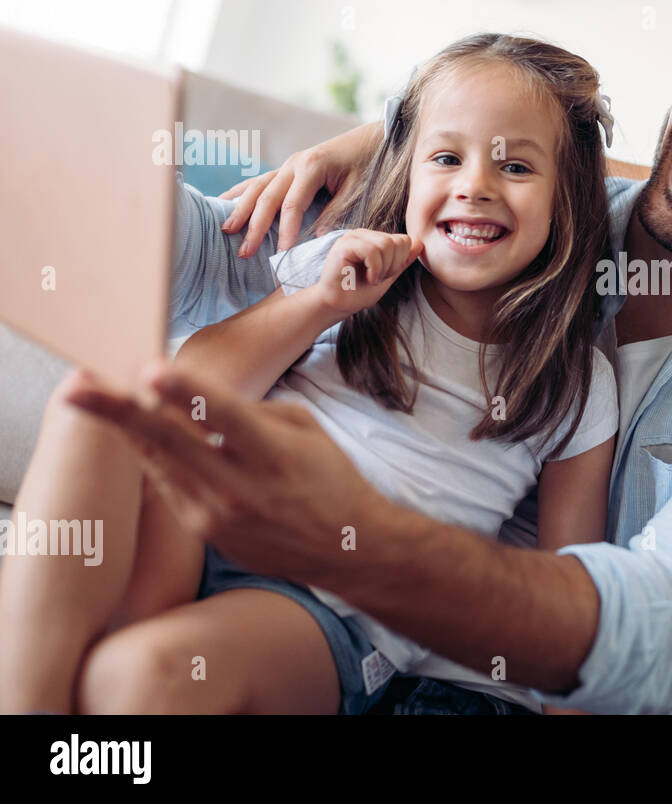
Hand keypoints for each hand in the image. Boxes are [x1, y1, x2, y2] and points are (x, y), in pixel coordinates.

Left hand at [62, 362, 386, 583]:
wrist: (346, 551)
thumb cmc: (331, 480)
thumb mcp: (306, 431)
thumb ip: (253, 412)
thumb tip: (200, 401)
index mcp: (273, 456)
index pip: (223, 417)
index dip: (186, 392)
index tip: (151, 369)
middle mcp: (238, 490)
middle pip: (168, 442)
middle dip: (117, 410)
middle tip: (75, 385)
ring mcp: (215, 516)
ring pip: (157, 461)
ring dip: (122, 427)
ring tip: (85, 396)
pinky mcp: (202, 533)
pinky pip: (169, 483)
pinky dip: (153, 453)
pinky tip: (136, 429)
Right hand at [218, 121, 382, 256]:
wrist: (370, 140)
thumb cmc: (367, 165)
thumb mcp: (358, 189)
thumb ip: (336, 211)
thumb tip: (317, 238)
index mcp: (312, 167)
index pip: (292, 204)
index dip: (286, 230)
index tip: (282, 253)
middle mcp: (294, 164)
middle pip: (267, 197)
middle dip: (255, 226)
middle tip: (244, 252)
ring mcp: (287, 165)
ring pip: (256, 187)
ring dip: (240, 210)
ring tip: (226, 231)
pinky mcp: (286, 168)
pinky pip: (258, 181)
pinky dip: (240, 193)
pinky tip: (223, 203)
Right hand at [316, 230, 422, 315]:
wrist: (336, 305)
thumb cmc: (358, 292)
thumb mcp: (388, 276)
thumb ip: (402, 260)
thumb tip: (420, 243)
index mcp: (373, 238)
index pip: (403, 240)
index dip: (400, 261)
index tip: (385, 275)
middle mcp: (363, 234)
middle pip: (397, 241)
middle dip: (393, 266)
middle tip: (377, 278)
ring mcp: (352, 237)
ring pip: (386, 245)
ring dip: (383, 269)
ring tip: (371, 278)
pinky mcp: (344, 245)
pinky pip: (372, 251)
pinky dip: (374, 269)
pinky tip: (366, 278)